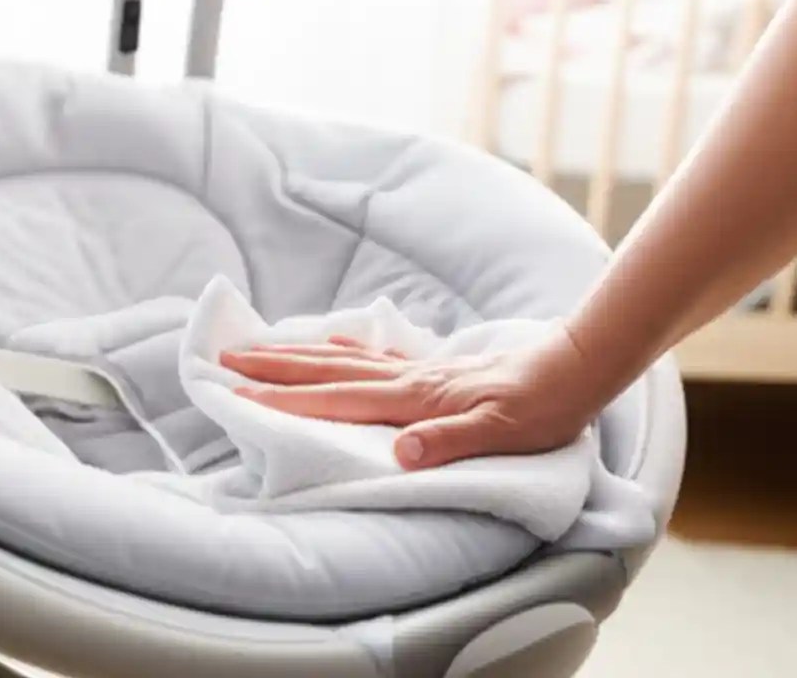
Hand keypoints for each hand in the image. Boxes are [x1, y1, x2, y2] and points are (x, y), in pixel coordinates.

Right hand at [219, 332, 600, 469]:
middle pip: (324, 370)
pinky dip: (337, 347)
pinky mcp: (429, 366)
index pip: (336, 401)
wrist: (572, 369)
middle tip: (224, 358)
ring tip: (256, 346)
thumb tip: (400, 453)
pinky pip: (368, 353)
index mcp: (414, 400)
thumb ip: (450, 443)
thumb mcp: (502, 437)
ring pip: (340, 357)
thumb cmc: (539, 411)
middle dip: (271, 366)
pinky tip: (327, 344)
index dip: (285, 401)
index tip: (238, 396)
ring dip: (294, 354)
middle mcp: (405, 379)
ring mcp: (415, 369)